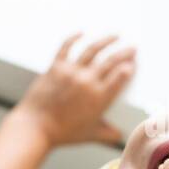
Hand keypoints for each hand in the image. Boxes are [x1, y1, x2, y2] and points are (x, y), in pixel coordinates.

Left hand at [12, 34, 135, 146]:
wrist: (35, 128)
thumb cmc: (62, 133)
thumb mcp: (90, 135)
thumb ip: (108, 134)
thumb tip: (119, 135)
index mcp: (99, 98)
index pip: (120, 77)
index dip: (129, 68)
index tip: (133, 63)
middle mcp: (87, 82)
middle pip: (111, 61)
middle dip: (124, 53)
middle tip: (132, 48)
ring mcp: (71, 72)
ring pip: (93, 50)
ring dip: (106, 41)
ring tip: (115, 36)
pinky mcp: (55, 67)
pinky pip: (66, 47)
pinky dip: (74, 38)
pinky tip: (81, 33)